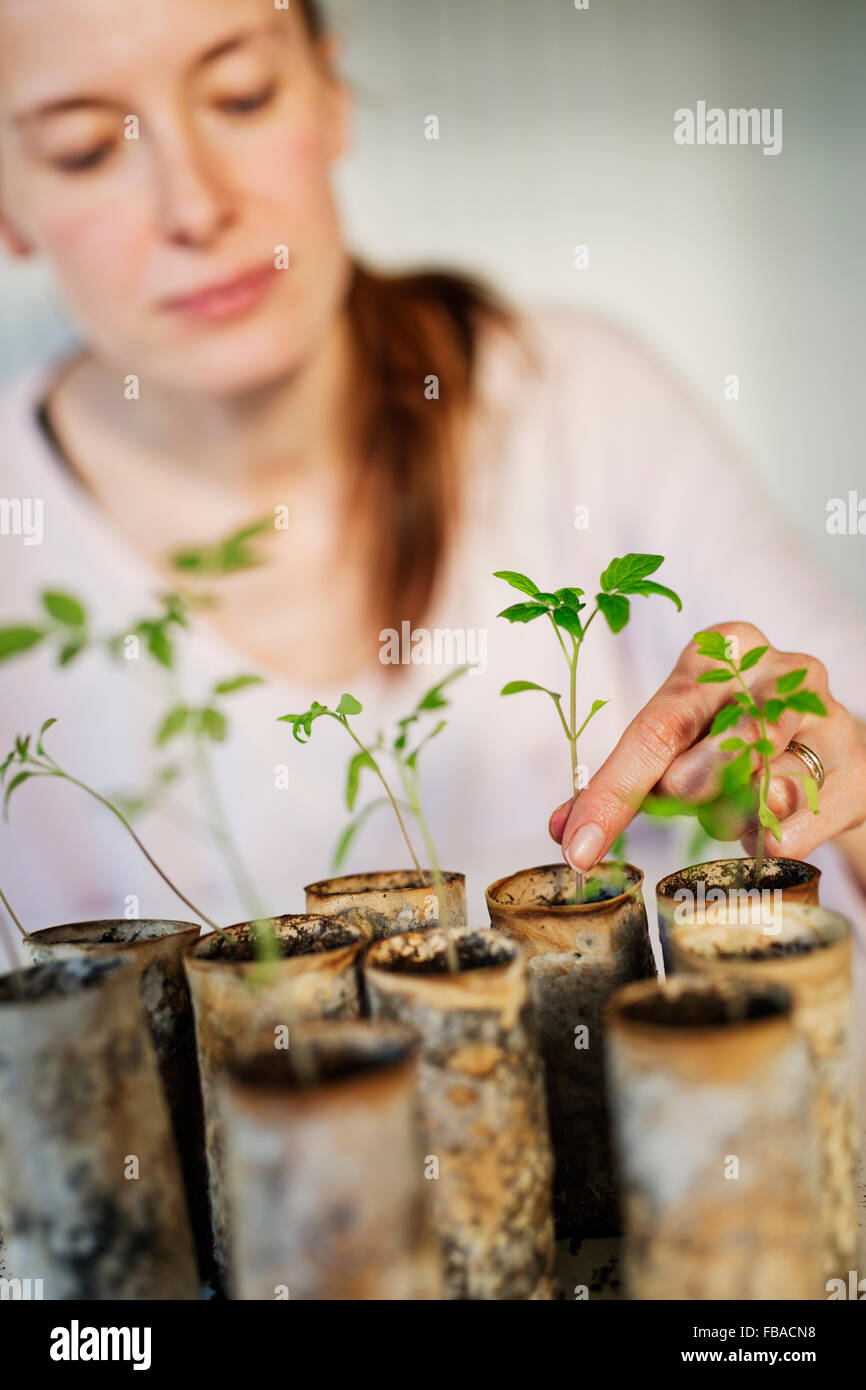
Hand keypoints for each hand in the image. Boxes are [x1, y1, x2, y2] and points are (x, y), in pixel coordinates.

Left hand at [549, 621, 865, 871]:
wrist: (832, 751)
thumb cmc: (740, 737)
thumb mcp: (678, 743)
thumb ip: (622, 781)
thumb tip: (562, 829)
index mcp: (716, 651)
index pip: (651, 732)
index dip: (611, 795)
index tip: (577, 848)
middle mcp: (772, 666)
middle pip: (697, 770)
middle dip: (688, 798)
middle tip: (703, 791)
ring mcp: (820, 708)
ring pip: (748, 798)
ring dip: (734, 817)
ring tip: (747, 797)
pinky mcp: (853, 759)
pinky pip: (791, 829)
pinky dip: (772, 839)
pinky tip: (781, 814)